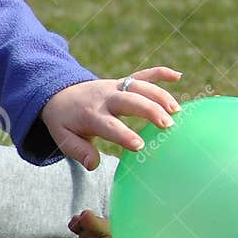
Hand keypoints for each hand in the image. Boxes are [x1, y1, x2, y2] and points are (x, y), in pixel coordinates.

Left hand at [41, 67, 182, 169]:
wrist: (58, 93)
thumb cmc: (66, 122)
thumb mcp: (63, 138)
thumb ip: (79, 151)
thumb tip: (93, 165)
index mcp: (91, 115)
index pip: (110, 126)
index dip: (125, 135)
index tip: (140, 146)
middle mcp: (106, 97)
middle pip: (131, 101)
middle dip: (151, 111)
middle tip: (168, 125)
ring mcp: (116, 86)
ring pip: (141, 86)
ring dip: (160, 96)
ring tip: (177, 110)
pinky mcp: (124, 81)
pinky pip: (144, 73)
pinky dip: (161, 72)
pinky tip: (178, 76)